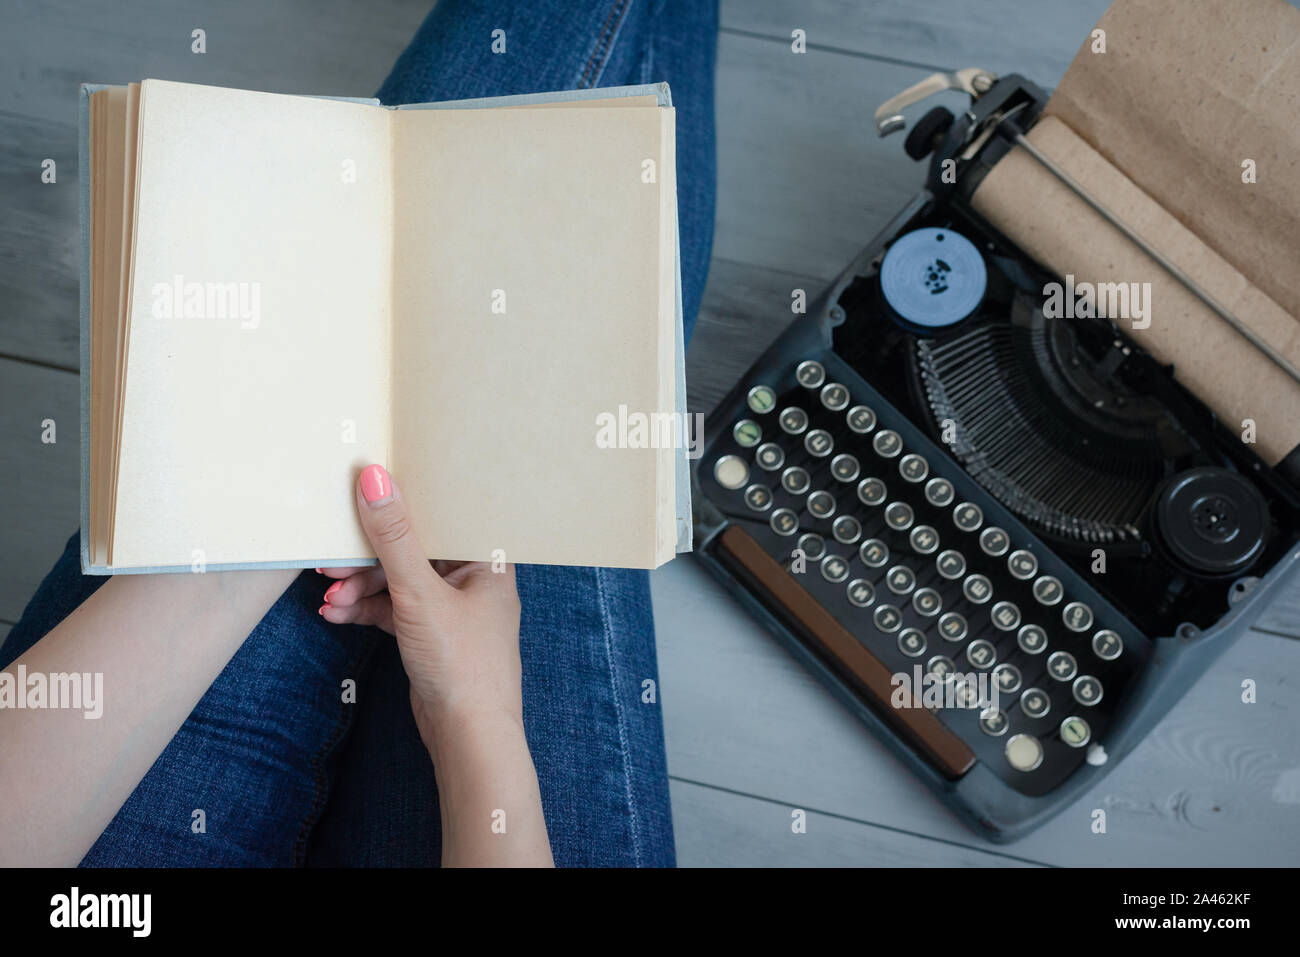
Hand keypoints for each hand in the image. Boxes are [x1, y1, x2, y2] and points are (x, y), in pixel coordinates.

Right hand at [318, 465, 523, 750]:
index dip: (400, 507)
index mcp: (487, 559)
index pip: (441, 516)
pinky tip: (335, 614)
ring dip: (360, 588)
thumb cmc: (463, 663)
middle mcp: (473, 579)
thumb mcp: (419, 593)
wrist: (467, 736)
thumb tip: (376, 478)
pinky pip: (393, 609)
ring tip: (329, 599)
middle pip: (412, 550)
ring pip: (397, 582)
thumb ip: (393, 537)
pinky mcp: (431, 634)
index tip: (358, 498)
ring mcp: (451, 608)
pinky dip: (365, 609)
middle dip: (367, 558)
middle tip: (329, 563)